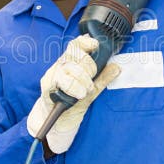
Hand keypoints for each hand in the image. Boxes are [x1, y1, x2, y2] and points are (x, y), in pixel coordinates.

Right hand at [27, 35, 119, 153]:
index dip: (86, 42)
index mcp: (72, 62)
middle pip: (73, 53)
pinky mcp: (47, 86)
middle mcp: (61, 65)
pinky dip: (73, 87)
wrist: (60, 122)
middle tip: (91, 83)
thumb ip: (103, 78)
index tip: (95, 46)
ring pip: (67, 66)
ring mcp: (53, 74)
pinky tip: (79, 94)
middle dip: (88, 67)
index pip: (76, 44)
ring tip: (86, 91)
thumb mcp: (93, 90)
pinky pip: (60, 81)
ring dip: (81, 79)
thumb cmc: (75, 102)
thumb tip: (116, 67)